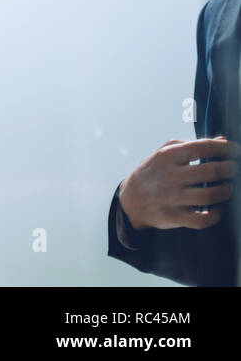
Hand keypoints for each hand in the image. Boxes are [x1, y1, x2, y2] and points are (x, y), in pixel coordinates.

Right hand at [118, 136, 239, 230]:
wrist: (131, 200)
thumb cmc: (153, 173)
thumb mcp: (164, 153)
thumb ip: (191, 146)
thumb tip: (222, 140)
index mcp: (167, 156)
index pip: (203, 147)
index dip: (225, 148)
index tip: (235, 150)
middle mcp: (169, 176)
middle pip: (210, 171)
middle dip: (229, 169)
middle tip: (233, 169)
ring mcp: (171, 198)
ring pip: (209, 196)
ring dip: (225, 191)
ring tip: (227, 188)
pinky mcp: (174, 217)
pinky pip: (202, 219)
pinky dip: (216, 214)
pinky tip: (217, 208)